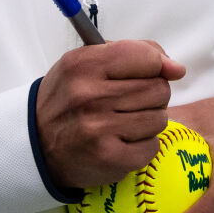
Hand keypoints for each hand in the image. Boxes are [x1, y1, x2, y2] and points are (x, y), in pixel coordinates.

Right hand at [36, 40, 185, 189]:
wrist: (37, 145)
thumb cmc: (69, 99)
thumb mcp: (87, 63)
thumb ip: (133, 54)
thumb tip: (176, 68)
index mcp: (83, 66)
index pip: (145, 57)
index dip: (155, 65)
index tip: (150, 73)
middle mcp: (90, 96)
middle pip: (158, 89)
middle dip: (152, 95)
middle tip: (129, 102)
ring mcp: (100, 130)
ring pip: (160, 119)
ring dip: (148, 121)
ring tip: (124, 123)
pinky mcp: (110, 159)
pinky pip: (152, 147)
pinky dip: (143, 146)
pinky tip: (122, 142)